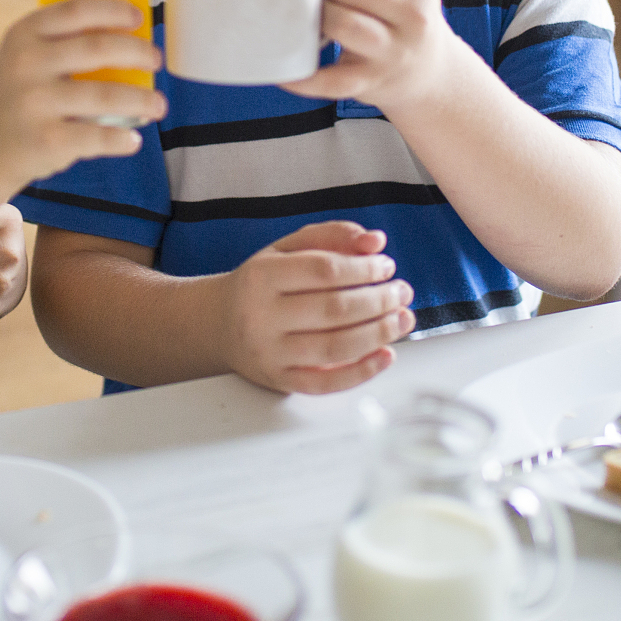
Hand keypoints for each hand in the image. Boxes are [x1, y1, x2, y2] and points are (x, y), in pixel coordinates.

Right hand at [0, 0, 165, 186]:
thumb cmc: (15, 97)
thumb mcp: (22, 57)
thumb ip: (60, 42)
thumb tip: (129, 35)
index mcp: (25, 34)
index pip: (78, 9)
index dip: (114, 10)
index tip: (138, 18)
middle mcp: (27, 63)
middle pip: (99, 48)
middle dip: (139, 53)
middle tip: (156, 60)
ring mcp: (35, 103)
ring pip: (107, 96)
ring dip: (143, 100)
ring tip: (159, 104)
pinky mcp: (45, 141)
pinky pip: (98, 137)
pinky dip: (122, 140)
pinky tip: (133, 140)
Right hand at [218, 222, 414, 394]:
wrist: (218, 323)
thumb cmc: (261, 283)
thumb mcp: (287, 248)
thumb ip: (331, 237)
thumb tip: (375, 242)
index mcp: (262, 276)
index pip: (324, 270)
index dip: (363, 268)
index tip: (386, 266)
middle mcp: (262, 316)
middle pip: (335, 310)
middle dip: (379, 301)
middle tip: (402, 292)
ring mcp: (270, 353)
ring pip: (335, 348)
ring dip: (379, 333)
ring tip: (402, 318)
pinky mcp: (280, 381)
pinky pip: (325, 383)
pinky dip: (362, 372)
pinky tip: (386, 355)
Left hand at [284, 0, 472, 111]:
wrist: (427, 70)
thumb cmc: (399, 13)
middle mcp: (414, 15)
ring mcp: (394, 52)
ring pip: (341, 23)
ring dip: (322, 18)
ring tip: (324, 20)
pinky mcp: (371, 82)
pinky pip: (331, 81)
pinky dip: (305, 79)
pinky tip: (287, 74)